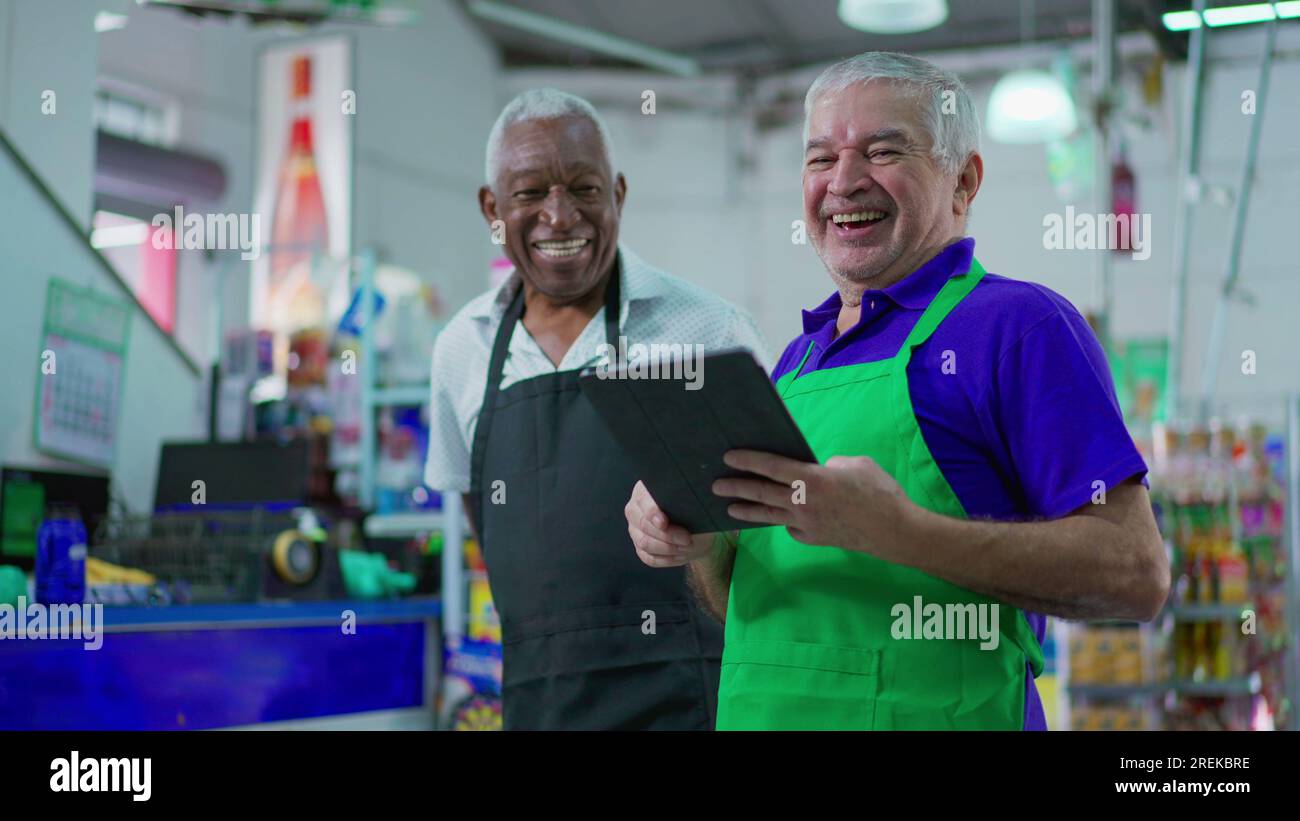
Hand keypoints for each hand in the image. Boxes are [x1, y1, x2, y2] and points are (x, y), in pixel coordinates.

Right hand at [625, 481, 715, 567]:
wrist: (698, 531)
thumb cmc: (694, 511)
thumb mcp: (694, 503)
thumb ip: (690, 500)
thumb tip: (695, 499)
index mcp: (644, 491)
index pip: (642, 500)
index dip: (652, 512)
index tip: (664, 523)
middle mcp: (635, 509)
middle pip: (643, 524)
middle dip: (667, 534)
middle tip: (687, 539)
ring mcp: (635, 530)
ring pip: (645, 543)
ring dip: (668, 548)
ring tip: (686, 548)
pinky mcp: (640, 548)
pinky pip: (649, 558)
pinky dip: (667, 559)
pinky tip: (681, 556)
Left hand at [712, 450, 914, 556]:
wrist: (893, 531)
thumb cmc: (879, 492)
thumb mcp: (856, 464)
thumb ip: (829, 465)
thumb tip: (817, 470)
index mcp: (812, 479)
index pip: (771, 467)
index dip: (748, 460)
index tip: (729, 457)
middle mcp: (802, 503)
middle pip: (761, 493)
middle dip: (736, 486)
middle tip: (716, 483)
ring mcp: (806, 524)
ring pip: (769, 515)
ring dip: (746, 509)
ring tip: (729, 507)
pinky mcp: (813, 538)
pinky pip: (791, 527)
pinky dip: (783, 521)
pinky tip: (777, 517)